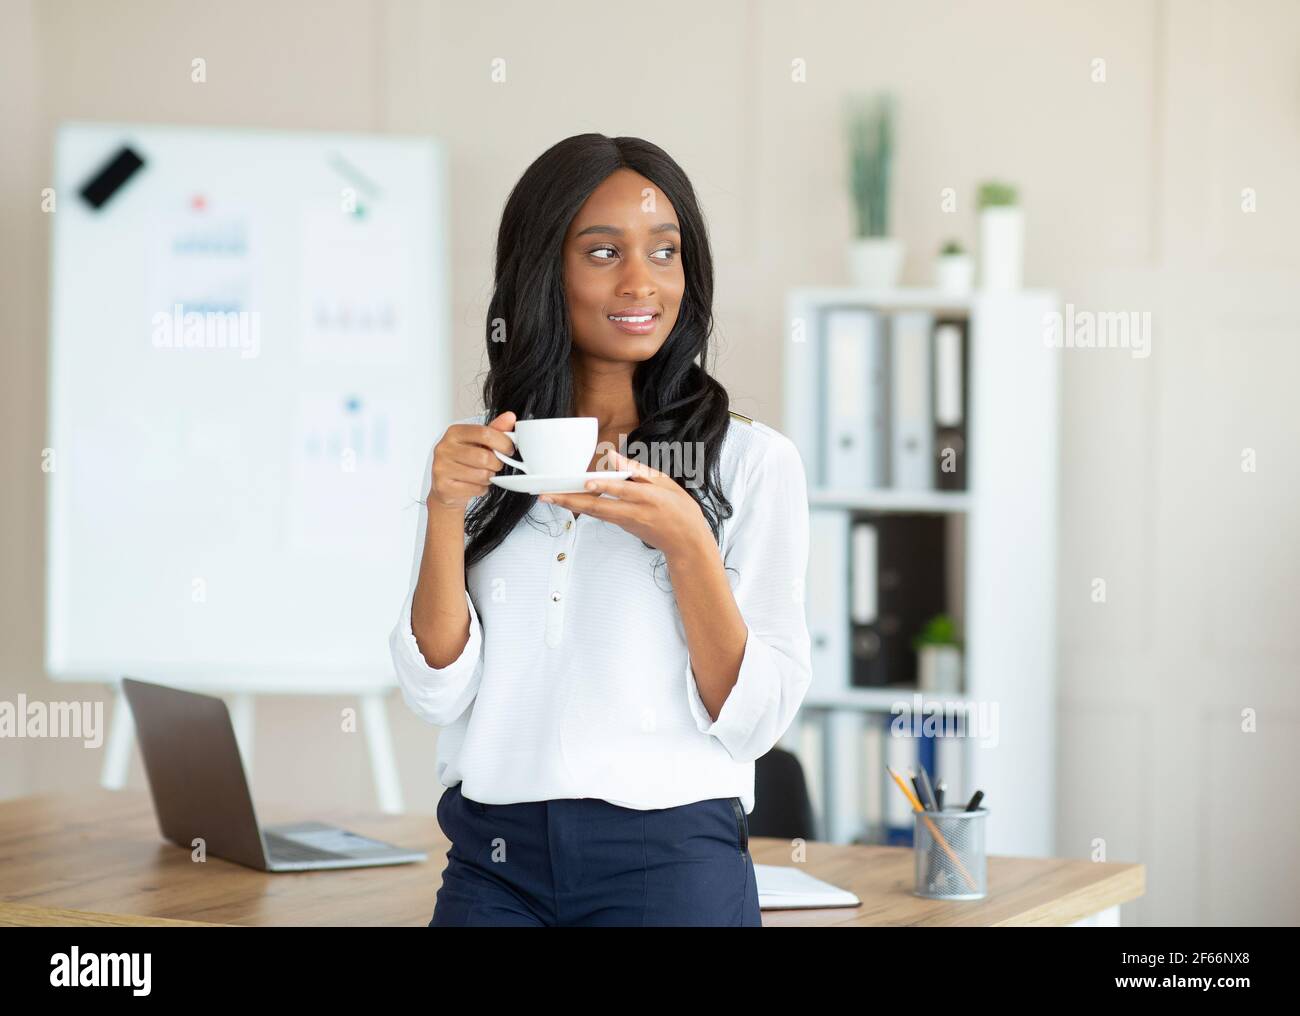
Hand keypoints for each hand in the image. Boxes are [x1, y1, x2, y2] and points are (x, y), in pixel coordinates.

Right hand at [429, 411, 515, 511]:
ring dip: (489, 477)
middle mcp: (445, 448)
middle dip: (496, 464)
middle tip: (495, 465)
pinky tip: (475, 484)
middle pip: (484, 457)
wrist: (445, 486)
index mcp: (454, 432)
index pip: (484, 433)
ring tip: (484, 475)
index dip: (503, 442)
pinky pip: (475, 489)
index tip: (509, 449)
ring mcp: (442, 468)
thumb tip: (510, 417)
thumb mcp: (478, 442)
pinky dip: (482, 489)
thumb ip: (495, 430)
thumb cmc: (463, 462)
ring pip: (481, 475)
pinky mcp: (444, 486)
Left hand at [539, 450, 713, 559]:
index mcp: (648, 497)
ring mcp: (625, 522)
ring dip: (570, 505)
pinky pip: (599, 515)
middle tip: (547, 495)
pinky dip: (583, 507)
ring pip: (594, 512)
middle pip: (598, 506)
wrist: (685, 542)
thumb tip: (612, 456)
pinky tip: (568, 500)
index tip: (587, 480)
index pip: (622, 490)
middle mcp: (633, 512)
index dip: (604, 485)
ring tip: (549, 497)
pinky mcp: (621, 526)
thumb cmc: (679, 510)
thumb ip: (637, 469)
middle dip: (570, 500)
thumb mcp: (666, 483)